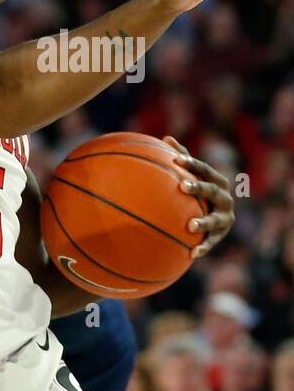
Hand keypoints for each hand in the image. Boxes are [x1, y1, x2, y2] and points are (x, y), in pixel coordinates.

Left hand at [165, 136, 233, 257]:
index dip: (191, 163)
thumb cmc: (197, 192)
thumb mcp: (192, 176)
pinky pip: (211, 242)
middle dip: (199, 187)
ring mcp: (224, 217)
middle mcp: (224, 198)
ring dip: (204, 222)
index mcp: (217, 181)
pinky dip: (203, 247)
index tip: (176, 159)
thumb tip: (166, 138)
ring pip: (216, 220)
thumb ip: (182, 158)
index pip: (204, 169)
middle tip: (182, 186)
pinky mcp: (220, 234)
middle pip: (212, 190)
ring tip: (189, 225)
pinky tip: (191, 253)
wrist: (214, 216)